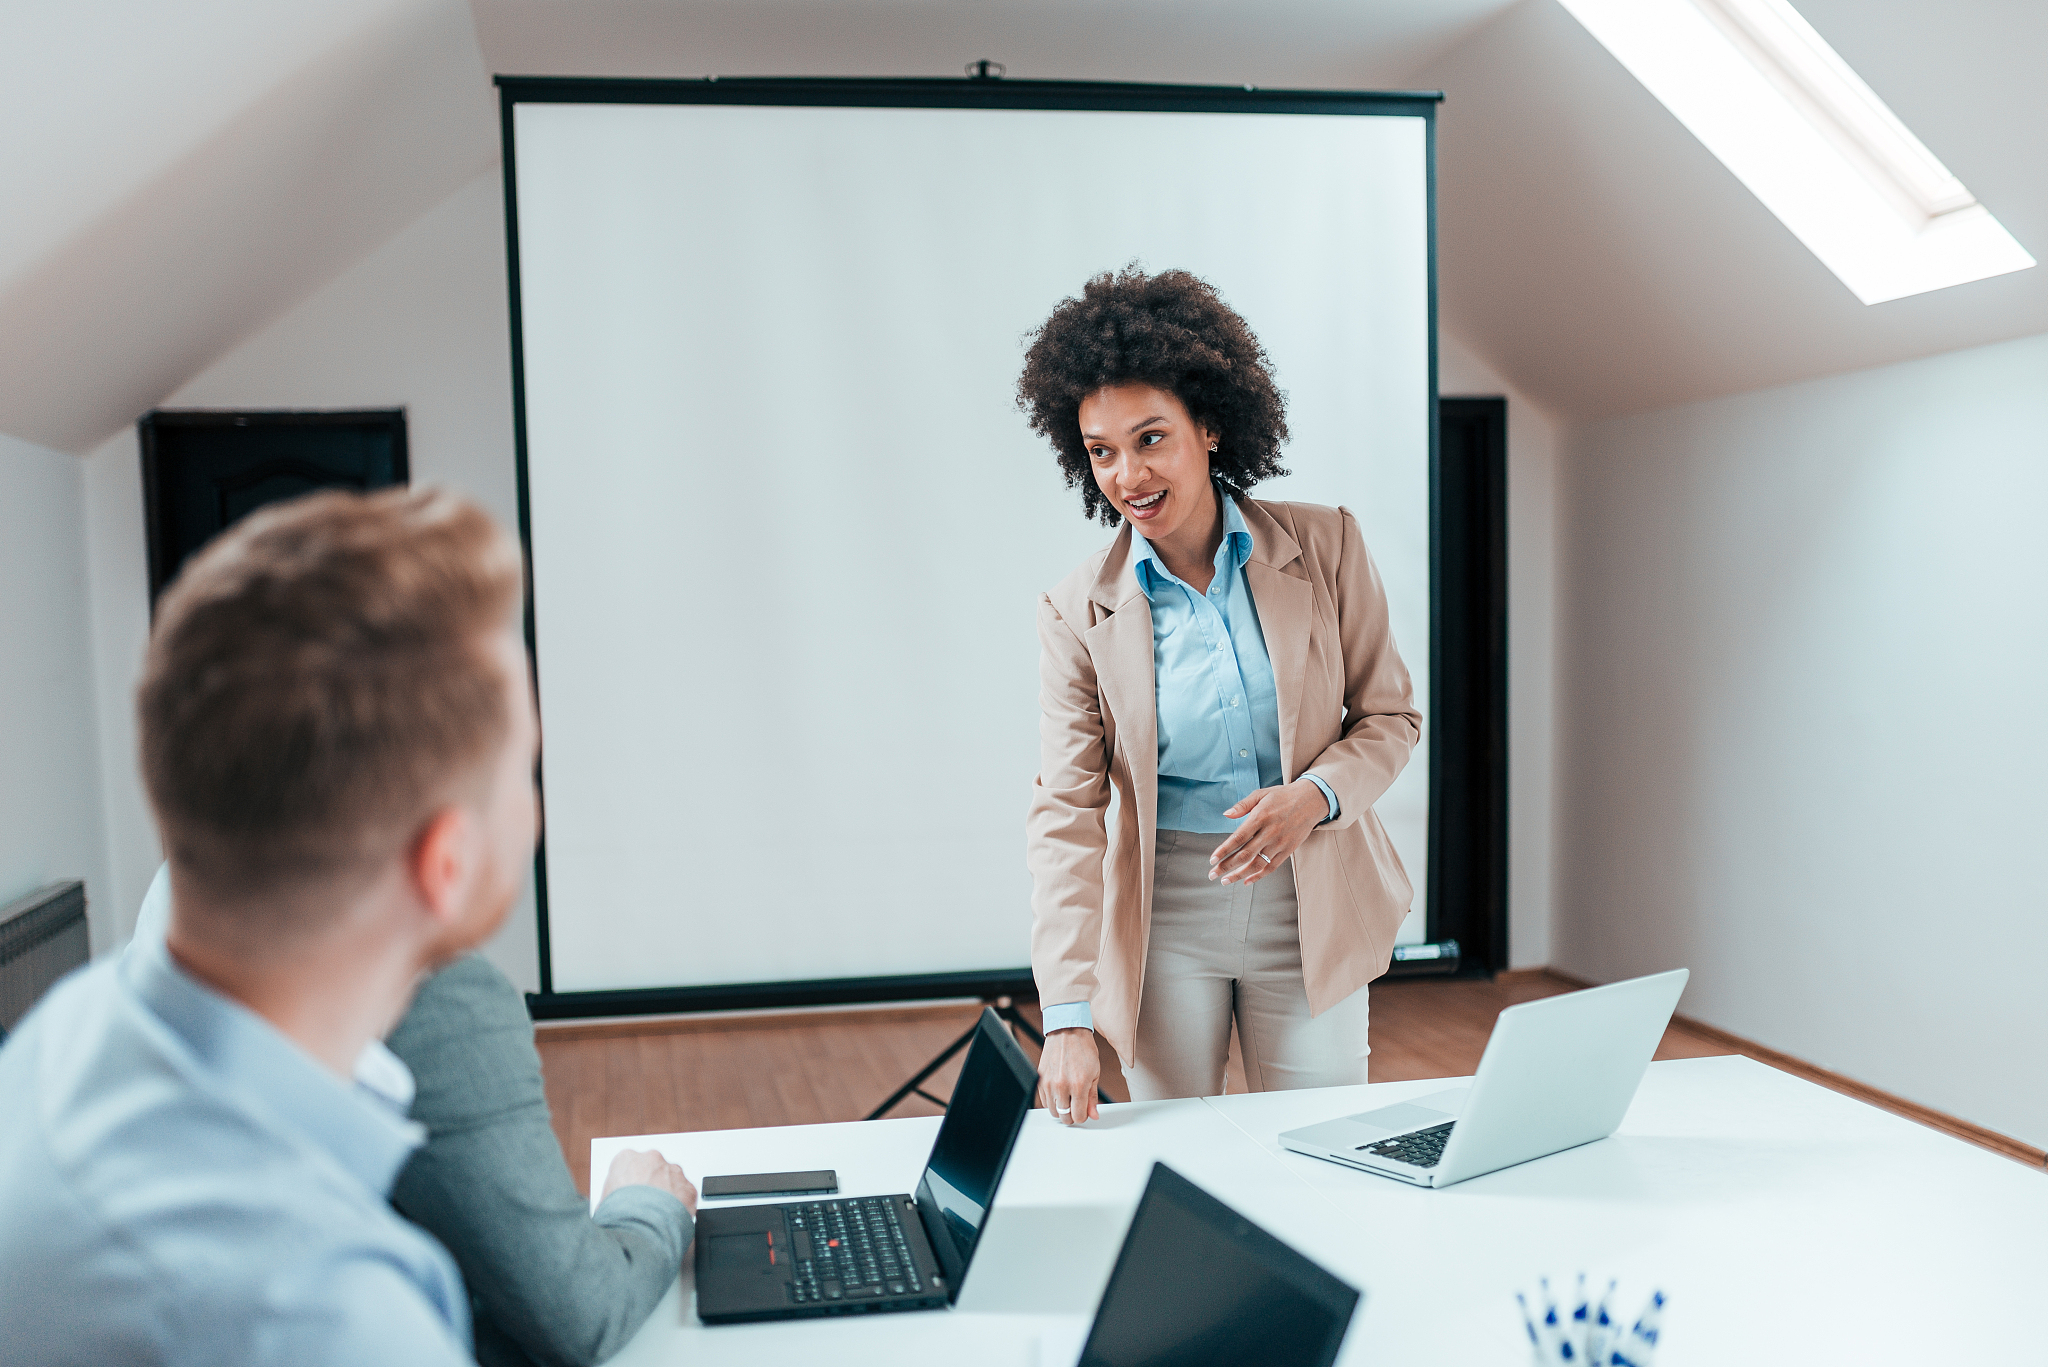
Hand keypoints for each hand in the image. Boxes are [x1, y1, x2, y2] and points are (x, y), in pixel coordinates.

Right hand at [601, 1147, 698, 1215]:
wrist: (641, 1230)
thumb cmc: (618, 1216)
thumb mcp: (603, 1203)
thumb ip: (613, 1195)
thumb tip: (615, 1205)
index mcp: (626, 1159)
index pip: (628, 1165)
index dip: (629, 1183)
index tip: (629, 1195)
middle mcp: (651, 1159)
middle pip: (652, 1169)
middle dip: (651, 1184)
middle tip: (645, 1206)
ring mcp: (672, 1171)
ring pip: (671, 1179)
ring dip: (667, 1193)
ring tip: (658, 1215)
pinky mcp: (688, 1187)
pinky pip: (685, 1194)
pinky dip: (680, 1206)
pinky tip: (670, 1219)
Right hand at [1037, 1028, 1100, 1126]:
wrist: (1067, 1031)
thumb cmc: (1083, 1049)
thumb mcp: (1095, 1073)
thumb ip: (1092, 1098)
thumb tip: (1093, 1115)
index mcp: (1078, 1085)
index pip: (1078, 1116)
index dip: (1083, 1116)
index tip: (1084, 1110)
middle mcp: (1062, 1086)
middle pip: (1064, 1117)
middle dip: (1072, 1115)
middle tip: (1077, 1105)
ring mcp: (1049, 1083)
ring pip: (1053, 1111)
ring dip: (1061, 1108)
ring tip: (1068, 1097)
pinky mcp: (1040, 1078)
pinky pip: (1044, 1100)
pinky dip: (1052, 1100)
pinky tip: (1060, 1091)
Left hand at [1210, 780, 1327, 884]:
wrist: (1312, 800)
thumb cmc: (1283, 796)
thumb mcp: (1261, 794)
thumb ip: (1242, 805)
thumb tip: (1226, 814)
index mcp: (1261, 816)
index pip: (1238, 838)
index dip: (1224, 850)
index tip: (1212, 859)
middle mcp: (1270, 832)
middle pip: (1244, 854)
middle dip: (1226, 866)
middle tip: (1212, 874)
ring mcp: (1280, 843)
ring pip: (1257, 864)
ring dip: (1239, 875)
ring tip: (1225, 881)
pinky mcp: (1288, 850)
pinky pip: (1271, 867)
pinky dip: (1258, 876)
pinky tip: (1246, 881)